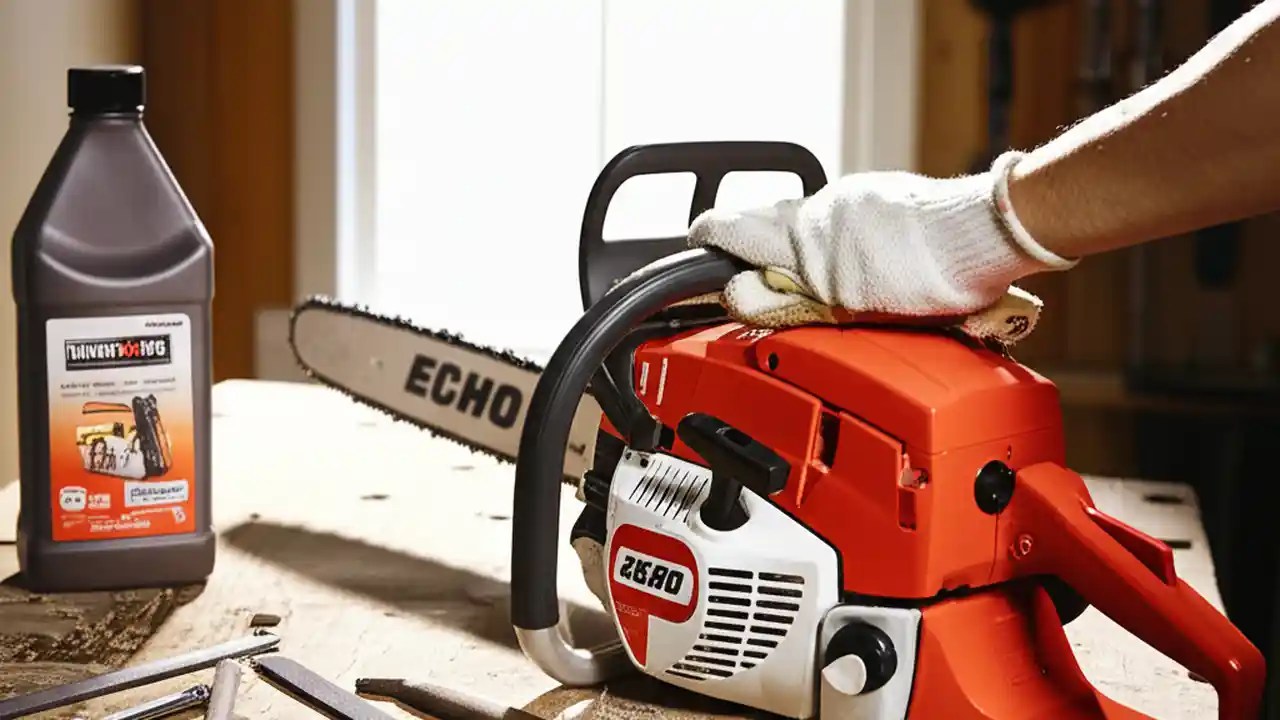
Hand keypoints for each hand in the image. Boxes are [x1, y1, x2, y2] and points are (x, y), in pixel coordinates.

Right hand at [688, 152, 1076, 343]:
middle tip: (748, 279)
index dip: (706, 240)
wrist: (988, 237)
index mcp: (804, 235)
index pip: (732, 228)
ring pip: (809, 229)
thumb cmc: (930, 274)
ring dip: (804, 256)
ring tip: (818, 291)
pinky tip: (859, 270)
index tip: (693, 246)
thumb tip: (735, 296)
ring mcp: (855, 200)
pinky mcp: (884, 198)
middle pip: (768, 226)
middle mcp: (824, 208)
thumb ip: (784, 303)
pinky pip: (843, 223)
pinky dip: (838, 246)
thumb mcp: (845, 308)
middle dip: (753, 251)